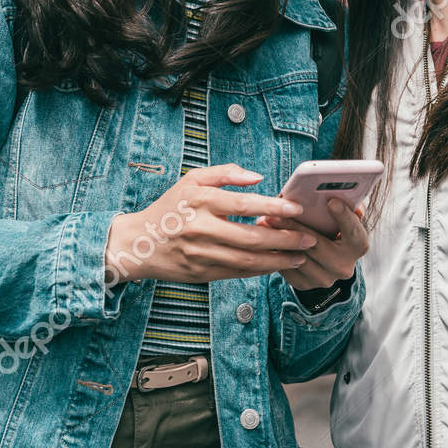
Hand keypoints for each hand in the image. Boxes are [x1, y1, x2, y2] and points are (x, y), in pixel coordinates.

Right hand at [103, 163, 316, 285]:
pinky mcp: (202, 273)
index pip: (243, 204)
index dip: (273, 207)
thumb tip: (257, 177)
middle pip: (251, 238)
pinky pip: (238, 273)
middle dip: (285, 240)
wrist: (138, 243)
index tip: (297, 209)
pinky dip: (260, 270)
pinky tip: (277, 264)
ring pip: (248, 261)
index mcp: (200, 201)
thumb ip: (225, 174)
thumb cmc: (169, 208)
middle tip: (309, 238)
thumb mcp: (191, 181)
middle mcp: (201, 229)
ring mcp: (202, 254)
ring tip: (300, 255)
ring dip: (278, 260)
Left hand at [259, 200, 369, 290]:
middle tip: (276, 212)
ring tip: (264, 222)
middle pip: (317, 244)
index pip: (353, 231)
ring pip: (298, 257)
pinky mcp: (305, 285)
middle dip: (294, 226)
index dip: (343, 216)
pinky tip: (265, 239)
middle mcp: (344, 266)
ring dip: (279, 239)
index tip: (331, 201)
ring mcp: (325, 278)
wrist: (326, 262)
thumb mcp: (343, 219)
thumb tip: (340, 193)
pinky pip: (286, 268)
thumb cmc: (333, 231)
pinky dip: (275, 253)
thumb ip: (347, 206)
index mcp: (357, 246)